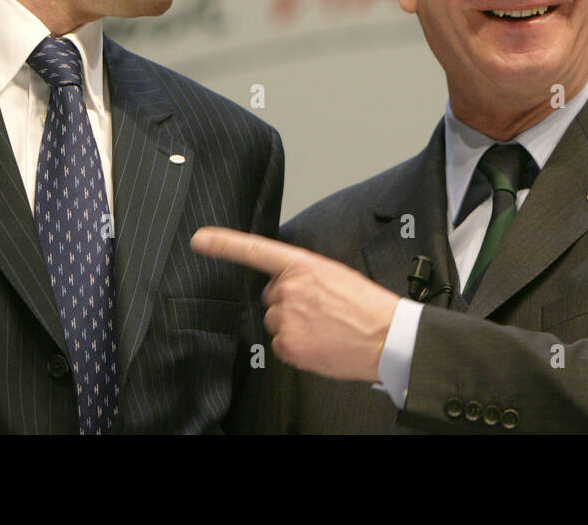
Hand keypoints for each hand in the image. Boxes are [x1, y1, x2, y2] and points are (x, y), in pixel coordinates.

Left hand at [191, 226, 400, 381]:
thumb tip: (288, 288)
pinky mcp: (287, 345)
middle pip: (271, 296)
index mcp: (302, 265)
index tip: (201, 239)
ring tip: (324, 328)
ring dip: (294, 326)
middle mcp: (289, 289)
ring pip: (276, 322)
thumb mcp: (336, 275)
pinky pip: (281, 346)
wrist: (386, 336)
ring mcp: (286, 318)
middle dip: (288, 303)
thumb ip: (305, 276)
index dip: (224, 244)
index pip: (255, 250)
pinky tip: (320, 343)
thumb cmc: (367, 306)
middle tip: (319, 311)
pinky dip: (298, 347)